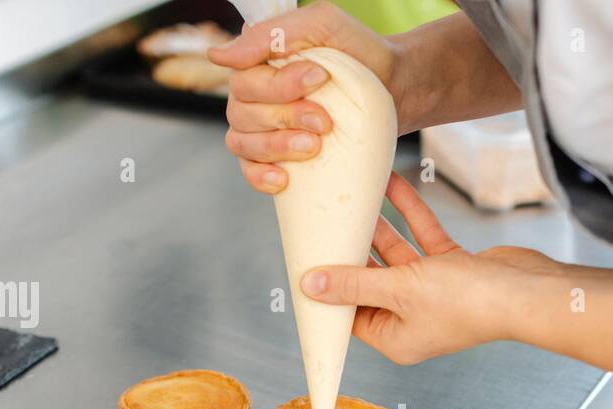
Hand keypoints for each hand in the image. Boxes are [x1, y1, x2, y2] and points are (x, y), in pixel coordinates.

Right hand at [210, 1, 400, 193]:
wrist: (394, 87)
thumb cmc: (358, 52)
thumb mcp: (323, 24)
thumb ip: (274, 33)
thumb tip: (218, 56)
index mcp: (258, 64)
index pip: (245, 80)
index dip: (279, 86)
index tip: (320, 78)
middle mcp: (253, 97)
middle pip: (243, 113)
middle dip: (286, 118)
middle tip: (324, 121)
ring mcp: (261, 129)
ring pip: (244, 143)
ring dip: (277, 147)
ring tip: (313, 146)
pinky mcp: (276, 158)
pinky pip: (249, 171)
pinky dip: (261, 177)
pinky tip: (283, 179)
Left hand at [299, 174, 565, 363]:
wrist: (528, 292)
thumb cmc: (470, 303)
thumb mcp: (400, 289)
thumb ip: (355, 282)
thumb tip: (313, 284)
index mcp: (395, 338)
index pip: (349, 316)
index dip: (328, 290)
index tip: (306, 262)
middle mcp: (412, 319)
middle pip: (369, 282)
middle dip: (350, 252)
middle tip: (325, 223)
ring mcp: (434, 294)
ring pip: (396, 256)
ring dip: (378, 227)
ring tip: (354, 198)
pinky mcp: (453, 270)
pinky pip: (422, 239)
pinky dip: (409, 216)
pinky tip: (392, 187)